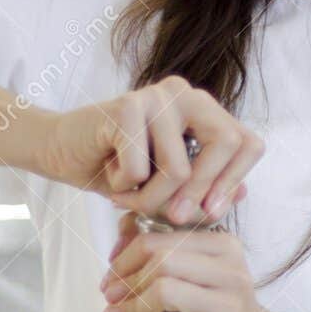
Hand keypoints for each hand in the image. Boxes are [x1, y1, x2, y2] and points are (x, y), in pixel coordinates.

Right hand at [35, 76, 263, 224]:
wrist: (63, 153)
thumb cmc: (119, 171)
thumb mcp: (168, 188)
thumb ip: (204, 189)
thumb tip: (243, 195)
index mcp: (204, 111)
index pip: (248, 143)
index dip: (236, 181)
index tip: (213, 213)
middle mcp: (186, 94)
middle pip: (226, 143)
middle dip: (201, 191)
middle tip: (176, 217)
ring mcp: (157, 95)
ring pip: (179, 168)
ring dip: (150, 199)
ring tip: (127, 198)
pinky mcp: (126, 106)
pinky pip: (139, 169)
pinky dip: (124, 188)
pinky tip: (111, 177)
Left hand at [93, 211, 270, 311]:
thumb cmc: (222, 311)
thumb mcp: (202, 275)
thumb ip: (166, 253)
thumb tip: (119, 238)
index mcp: (224, 246)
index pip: (161, 240)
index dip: (126, 256)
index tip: (111, 275)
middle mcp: (230, 270)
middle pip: (161, 260)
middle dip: (126, 280)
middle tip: (110, 297)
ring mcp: (228, 305)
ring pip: (163, 291)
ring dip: (129, 308)